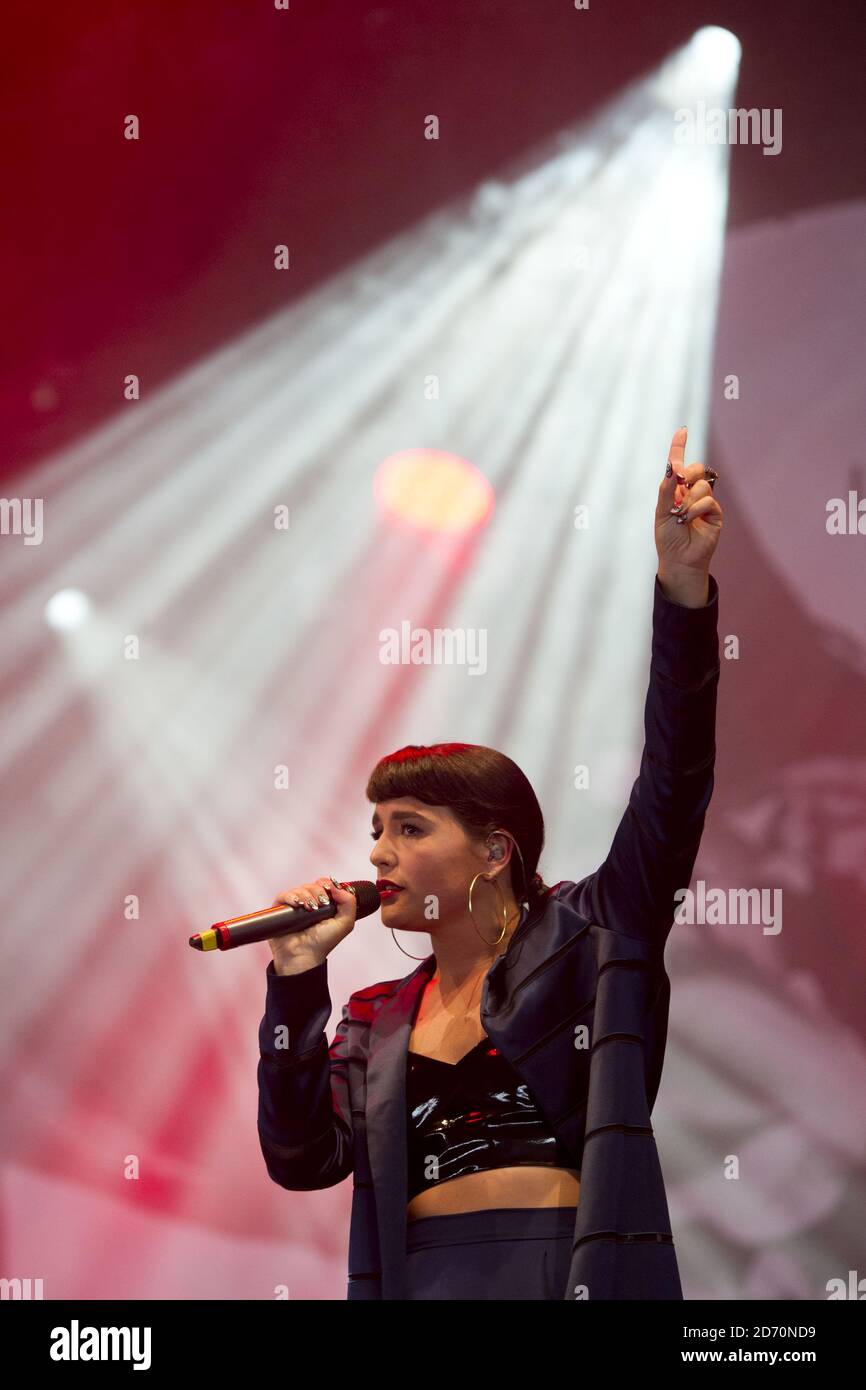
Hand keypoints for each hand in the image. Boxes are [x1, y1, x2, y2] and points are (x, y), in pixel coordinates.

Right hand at [267, 877, 357, 973]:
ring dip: (305, 895)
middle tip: (320, 904)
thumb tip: (337, 886)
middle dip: (317, 892)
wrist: (304, 955)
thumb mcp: (344, 923)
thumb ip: (349, 903)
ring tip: (309, 908)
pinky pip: (283, 896)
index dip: (326, 884)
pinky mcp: (279, 910)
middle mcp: (308, 904)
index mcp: (322, 905)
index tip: (328, 889)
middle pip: (311, 885)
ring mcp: (294, 907)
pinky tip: (297, 904)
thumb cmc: (323, 943)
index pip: (323, 885)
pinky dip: (290, 897)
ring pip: (298, 889)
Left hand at [655, 426, 722, 576]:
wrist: (679, 560)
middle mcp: (691, 493)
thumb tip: (673, 468)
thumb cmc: (668, 538)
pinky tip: (690, 521)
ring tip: (682, 516)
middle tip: (680, 486)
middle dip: (688, 473)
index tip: (682, 430)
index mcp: (675, 490)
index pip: (679, 464)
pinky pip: (708, 500)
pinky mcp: (715, 513)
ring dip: (688, 500)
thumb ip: (666, 489)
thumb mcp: (661, 512)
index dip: (679, 447)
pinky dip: (696, 509)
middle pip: (696, 468)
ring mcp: (705, 502)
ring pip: (701, 485)